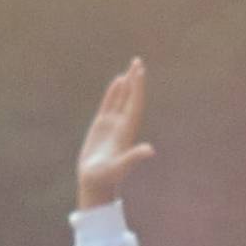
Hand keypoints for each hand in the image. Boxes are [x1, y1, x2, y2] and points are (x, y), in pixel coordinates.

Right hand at [74, 58, 154, 209]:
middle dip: (135, 81)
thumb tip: (150, 150)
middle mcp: (122, 125)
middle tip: (138, 61)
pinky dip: (113, 93)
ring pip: (121, 99)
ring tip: (130, 69)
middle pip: (131, 98)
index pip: (135, 104)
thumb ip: (134, 157)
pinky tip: (116, 82)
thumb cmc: (107, 178)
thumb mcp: (120, 167)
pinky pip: (109, 105)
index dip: (138, 88)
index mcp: (127, 131)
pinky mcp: (101, 126)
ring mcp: (112, 125)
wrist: (96, 183)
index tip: (139, 72)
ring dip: (126, 85)